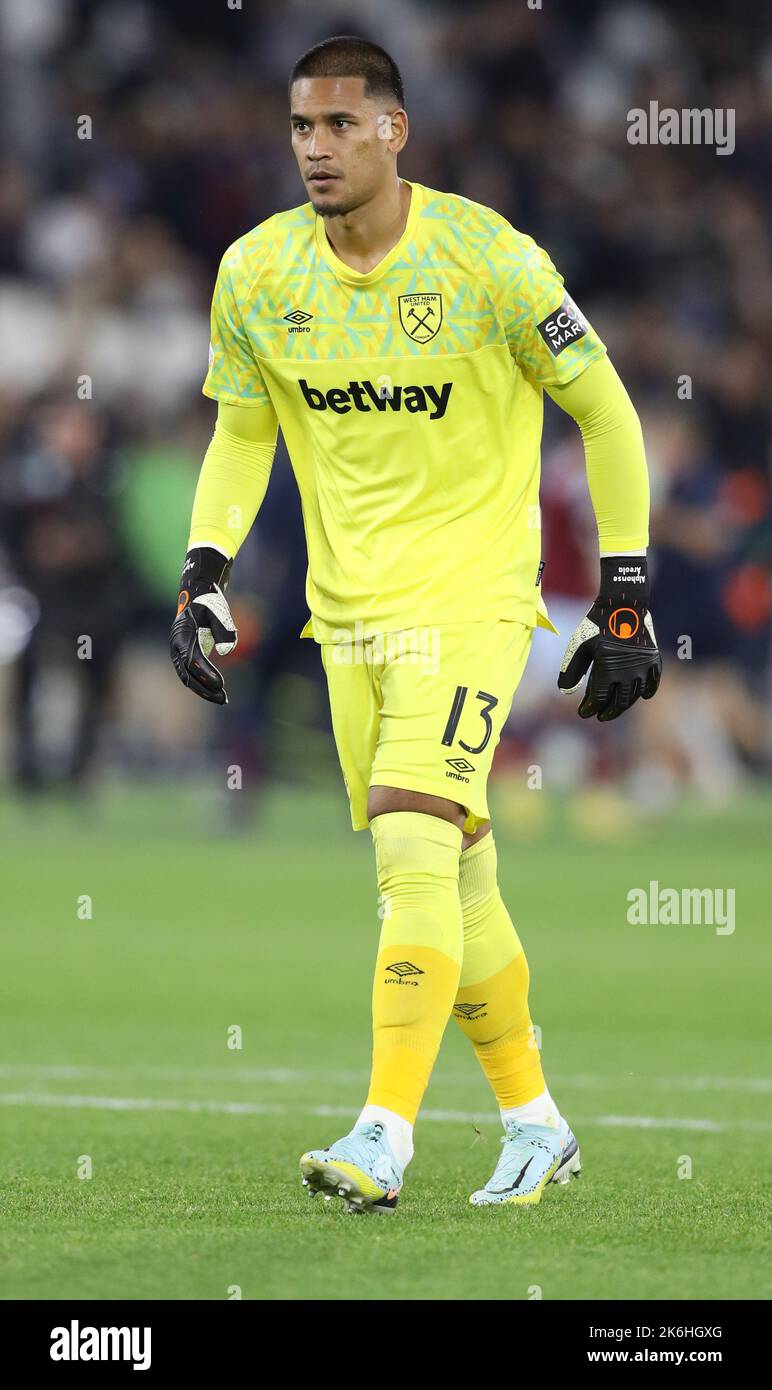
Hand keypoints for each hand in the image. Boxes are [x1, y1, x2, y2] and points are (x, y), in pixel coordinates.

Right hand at [170, 547, 236, 703]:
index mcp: (183, 634)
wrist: (197, 593)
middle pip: (187, 675)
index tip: (222, 684)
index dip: (206, 674)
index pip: (192, 661)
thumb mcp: (219, 611)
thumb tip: (226, 651)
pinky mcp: (183, 654)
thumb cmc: (209, 602)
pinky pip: (190, 673)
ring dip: (203, 689)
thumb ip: (224, 630)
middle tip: (224, 698)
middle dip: (205, 688)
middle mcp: (176, 645)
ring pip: (187, 677)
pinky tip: (216, 690)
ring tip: (222, 699)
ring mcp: (178, 651)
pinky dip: (202, 683)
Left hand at [558, 556, 661, 720]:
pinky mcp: (653, 658)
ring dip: (625, 704)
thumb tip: (565, 692)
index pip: (599, 698)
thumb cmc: (596, 623)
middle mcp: (628, 670)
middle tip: (600, 716)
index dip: (590, 708)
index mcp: (608, 668)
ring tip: (615, 708)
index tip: (583, 713)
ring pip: (635, 694)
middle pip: (619, 701)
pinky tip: (642, 696)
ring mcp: (643, 665)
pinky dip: (648, 690)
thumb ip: (571, 670)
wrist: (623, 602)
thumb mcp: (579, 645)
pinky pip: (654, 681)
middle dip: (608, 712)